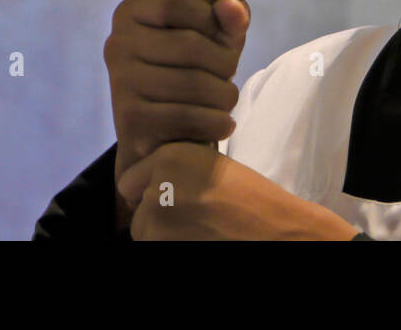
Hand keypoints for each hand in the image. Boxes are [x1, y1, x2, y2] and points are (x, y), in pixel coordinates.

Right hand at [104, 0, 250, 220]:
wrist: (159, 135)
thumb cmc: (189, 72)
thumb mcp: (212, 39)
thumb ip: (227, 19)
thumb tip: (234, 7)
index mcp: (130, 13)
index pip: (173, 2)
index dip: (208, 19)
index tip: (219, 39)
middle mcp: (118, 44)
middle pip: (189, 45)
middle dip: (225, 64)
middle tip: (229, 77)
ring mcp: (121, 82)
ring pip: (193, 83)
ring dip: (224, 96)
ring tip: (226, 100)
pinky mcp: (130, 119)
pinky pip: (187, 116)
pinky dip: (216, 122)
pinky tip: (221, 123)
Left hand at [117, 142, 359, 239]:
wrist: (272, 227)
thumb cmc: (248, 197)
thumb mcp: (207, 164)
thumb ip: (172, 167)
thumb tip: (142, 183)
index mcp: (169, 155)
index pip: (128, 180)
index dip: (147, 192)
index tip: (172, 199)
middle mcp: (157, 180)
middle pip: (135, 208)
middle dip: (155, 215)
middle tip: (191, 215)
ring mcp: (157, 213)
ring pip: (142, 231)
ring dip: (161, 234)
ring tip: (197, 227)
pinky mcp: (161, 240)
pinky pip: (152, 245)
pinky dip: (170, 244)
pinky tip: (197, 237)